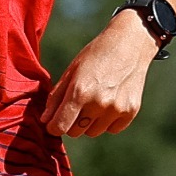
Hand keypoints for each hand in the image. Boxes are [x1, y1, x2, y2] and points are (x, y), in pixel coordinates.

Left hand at [41, 9, 157, 137]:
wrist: (130, 43)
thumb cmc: (96, 54)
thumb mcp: (71, 70)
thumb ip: (56, 97)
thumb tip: (45, 120)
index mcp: (79, 91)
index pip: (59, 127)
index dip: (53, 126)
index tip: (54, 122)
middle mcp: (98, 103)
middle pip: (75, 132)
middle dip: (71, 123)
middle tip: (76, 105)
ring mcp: (116, 109)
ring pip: (93, 132)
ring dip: (89, 123)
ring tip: (95, 100)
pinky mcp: (130, 111)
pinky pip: (112, 129)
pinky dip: (108, 121)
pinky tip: (110, 102)